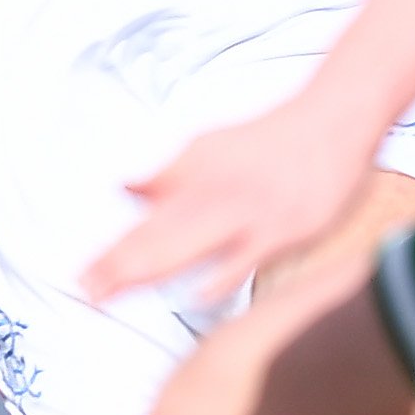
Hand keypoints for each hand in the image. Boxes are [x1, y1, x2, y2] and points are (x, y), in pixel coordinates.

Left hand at [87, 94, 375, 308]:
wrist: (332, 118)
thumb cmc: (270, 139)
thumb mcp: (209, 149)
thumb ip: (168, 175)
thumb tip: (124, 188)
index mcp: (194, 177)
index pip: (144, 223)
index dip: (112, 252)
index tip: (82, 278)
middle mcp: (214, 194)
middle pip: (157, 236)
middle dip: (119, 267)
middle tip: (86, 292)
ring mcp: (248, 213)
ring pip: (189, 245)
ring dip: (149, 271)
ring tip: (115, 294)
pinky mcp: (283, 228)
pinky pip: (246, 257)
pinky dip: (220, 277)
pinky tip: (194, 296)